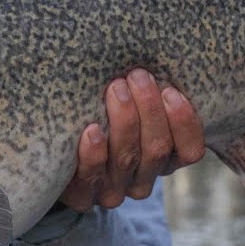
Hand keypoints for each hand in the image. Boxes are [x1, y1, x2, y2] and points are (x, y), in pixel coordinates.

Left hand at [58, 69, 205, 211]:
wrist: (54, 154)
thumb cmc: (100, 116)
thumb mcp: (130, 107)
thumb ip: (145, 93)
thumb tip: (153, 50)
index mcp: (164, 160)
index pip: (190, 151)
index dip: (185, 123)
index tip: (171, 91)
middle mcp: (143, 179)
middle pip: (156, 149)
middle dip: (149, 109)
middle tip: (137, 76)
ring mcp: (114, 190)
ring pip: (127, 158)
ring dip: (124, 121)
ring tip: (115, 88)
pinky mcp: (83, 196)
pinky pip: (92, 178)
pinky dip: (94, 154)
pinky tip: (92, 130)